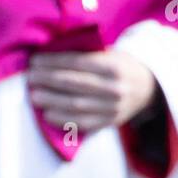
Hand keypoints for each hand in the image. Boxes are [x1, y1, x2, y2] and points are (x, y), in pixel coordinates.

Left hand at [26, 50, 158, 131]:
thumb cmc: (120, 66)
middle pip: (73, 84)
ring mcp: (112, 107)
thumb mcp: (110, 54)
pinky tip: (47, 115)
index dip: (53, 62)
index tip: (35, 61)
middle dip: (47, 80)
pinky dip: (63, 120)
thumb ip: (86, 54)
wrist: (147, 88)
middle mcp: (114, 88)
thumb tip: (50, 54)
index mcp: (113, 66)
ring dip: (51, 101)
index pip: (77, 63)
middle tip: (30, 78)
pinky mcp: (109, 122)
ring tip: (34, 96)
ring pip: (75, 105)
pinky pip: (82, 123)